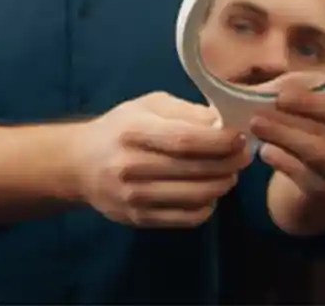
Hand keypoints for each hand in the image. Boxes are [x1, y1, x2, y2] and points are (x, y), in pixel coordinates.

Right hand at [70, 91, 250, 228]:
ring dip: (222, 185)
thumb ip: (186, 112)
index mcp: (134, 131)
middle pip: (195, 169)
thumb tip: (224, 122)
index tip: (241, 137)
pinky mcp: (138, 218)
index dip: (220, 141)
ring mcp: (134, 196)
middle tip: (245, 156)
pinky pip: (186, 218)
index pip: (186, 140)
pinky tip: (209, 193)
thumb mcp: (147, 107)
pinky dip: (207, 207)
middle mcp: (131, 166)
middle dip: (230, 163)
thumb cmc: (120, 129)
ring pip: (195, 196)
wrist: (79, 164)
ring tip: (229, 173)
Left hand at [251, 88, 324, 199]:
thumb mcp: (317, 105)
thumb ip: (301, 90)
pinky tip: (264, 149)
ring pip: (313, 154)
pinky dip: (279, 159)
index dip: (310, 102)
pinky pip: (300, 174)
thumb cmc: (321, 128)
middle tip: (258, 112)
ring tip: (256, 125)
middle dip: (288, 121)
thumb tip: (277, 89)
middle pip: (324, 133)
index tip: (281, 96)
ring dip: (281, 137)